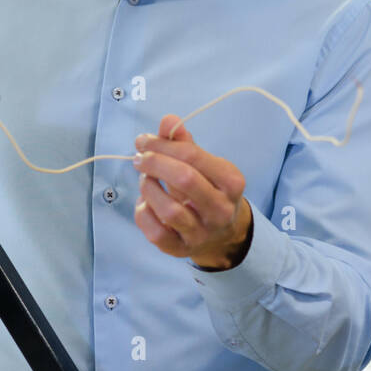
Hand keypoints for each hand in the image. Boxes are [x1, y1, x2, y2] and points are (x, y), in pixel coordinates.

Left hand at [133, 115, 251, 269]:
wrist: (221, 234)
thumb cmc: (208, 189)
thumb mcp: (204, 164)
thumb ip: (184, 142)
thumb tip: (167, 120)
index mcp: (231, 181)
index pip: (193, 155)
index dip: (162, 144)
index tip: (144, 140)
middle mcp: (221, 209)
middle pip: (184, 179)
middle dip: (154, 162)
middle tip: (139, 157)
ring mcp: (202, 233)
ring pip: (169, 209)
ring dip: (149, 188)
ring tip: (145, 179)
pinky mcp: (182, 249)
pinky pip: (156, 233)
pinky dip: (144, 213)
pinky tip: (145, 202)